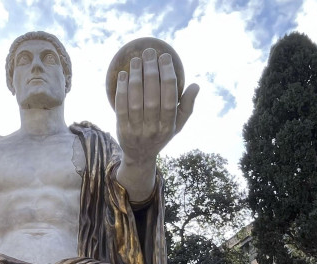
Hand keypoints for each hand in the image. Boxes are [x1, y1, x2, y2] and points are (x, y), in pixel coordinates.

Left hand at [114, 48, 197, 163]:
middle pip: (152, 98)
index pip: (170, 99)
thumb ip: (187, 106)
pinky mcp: (121, 130)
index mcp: (169, 126)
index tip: (165, 57)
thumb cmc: (162, 133)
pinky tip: (123, 74)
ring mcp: (136, 131)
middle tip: (149, 53)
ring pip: (135, 101)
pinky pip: (121, 107)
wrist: (140, 156)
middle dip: (151, 73)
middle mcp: (153, 129)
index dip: (168, 77)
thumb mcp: (178, 125)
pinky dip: (121, 90)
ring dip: (135, 78)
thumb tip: (196, 85)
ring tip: (136, 60)